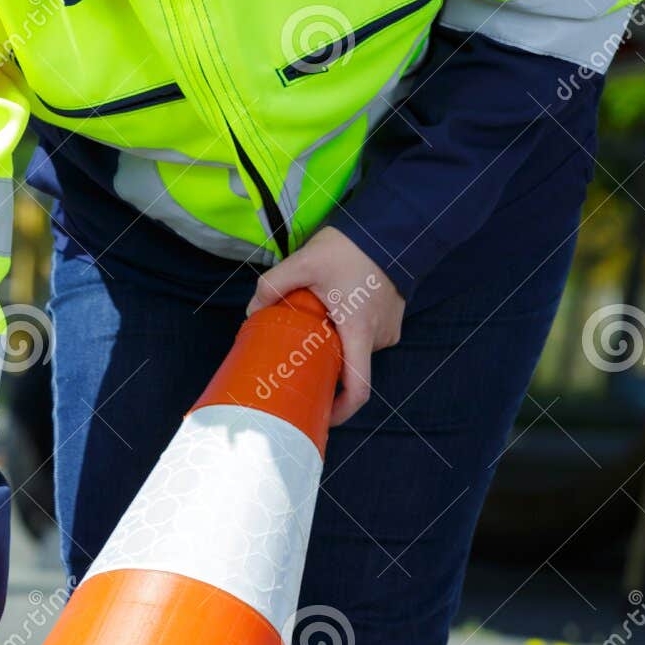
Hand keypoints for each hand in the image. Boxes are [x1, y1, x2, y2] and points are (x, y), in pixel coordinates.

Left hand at [246, 226, 403, 426]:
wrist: (388, 228)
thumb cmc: (349, 248)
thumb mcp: (304, 262)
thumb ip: (273, 286)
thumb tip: (251, 312)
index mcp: (360, 331)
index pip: (358, 389)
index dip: (341, 412)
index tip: (322, 416)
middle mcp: (379, 336)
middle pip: (352, 369)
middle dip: (328, 370)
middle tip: (302, 363)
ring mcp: (389, 329)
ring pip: (358, 351)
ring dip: (338, 346)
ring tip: (317, 329)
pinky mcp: (393, 319)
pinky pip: (367, 337)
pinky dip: (350, 333)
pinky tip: (335, 316)